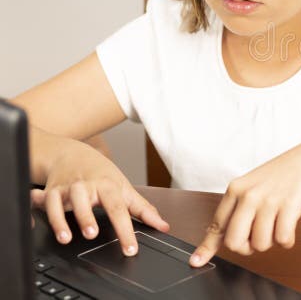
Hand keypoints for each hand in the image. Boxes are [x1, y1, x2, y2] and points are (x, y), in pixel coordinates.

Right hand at [31, 140, 168, 255]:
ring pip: (60, 201)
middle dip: (87, 216)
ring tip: (65, 237)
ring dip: (60, 218)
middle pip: (86, 200)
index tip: (130, 249)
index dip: (125, 230)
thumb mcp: (124, 189)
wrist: (74, 154)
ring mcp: (66, 188)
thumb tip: (163, 226)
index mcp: (107, 185)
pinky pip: (41, 201)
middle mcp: (86, 186)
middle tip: (92, 234)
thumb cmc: (102, 174)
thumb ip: (143, 209)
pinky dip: (36, 208)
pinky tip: (35, 223)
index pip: (119, 209)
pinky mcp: (50, 192)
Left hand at [190, 140, 300, 266]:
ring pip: (260, 244)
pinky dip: (287, 240)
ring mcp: (269, 200)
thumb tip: (225, 236)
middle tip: (259, 238)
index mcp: (236, 189)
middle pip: (234, 242)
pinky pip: (282, 239)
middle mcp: (249, 195)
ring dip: (272, 241)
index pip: (217, 224)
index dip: (207, 247)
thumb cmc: (286, 172)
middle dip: (248, 247)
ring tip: (279, 224)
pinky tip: (291, 226)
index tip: (196, 261)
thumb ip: (239, 206)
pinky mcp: (289, 206)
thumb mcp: (255, 184)